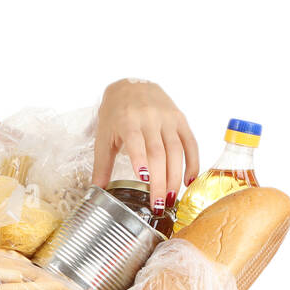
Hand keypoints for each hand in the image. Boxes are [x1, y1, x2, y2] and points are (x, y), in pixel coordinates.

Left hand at [91, 79, 199, 214]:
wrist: (132, 85)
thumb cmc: (115, 113)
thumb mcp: (103, 136)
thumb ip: (101, 164)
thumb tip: (97, 190)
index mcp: (127, 121)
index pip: (136, 143)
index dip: (140, 160)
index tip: (144, 179)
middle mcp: (150, 118)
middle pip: (158, 152)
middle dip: (160, 181)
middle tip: (159, 204)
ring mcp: (168, 119)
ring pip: (176, 150)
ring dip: (176, 176)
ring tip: (172, 198)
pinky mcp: (181, 120)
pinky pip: (190, 143)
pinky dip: (192, 162)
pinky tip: (189, 180)